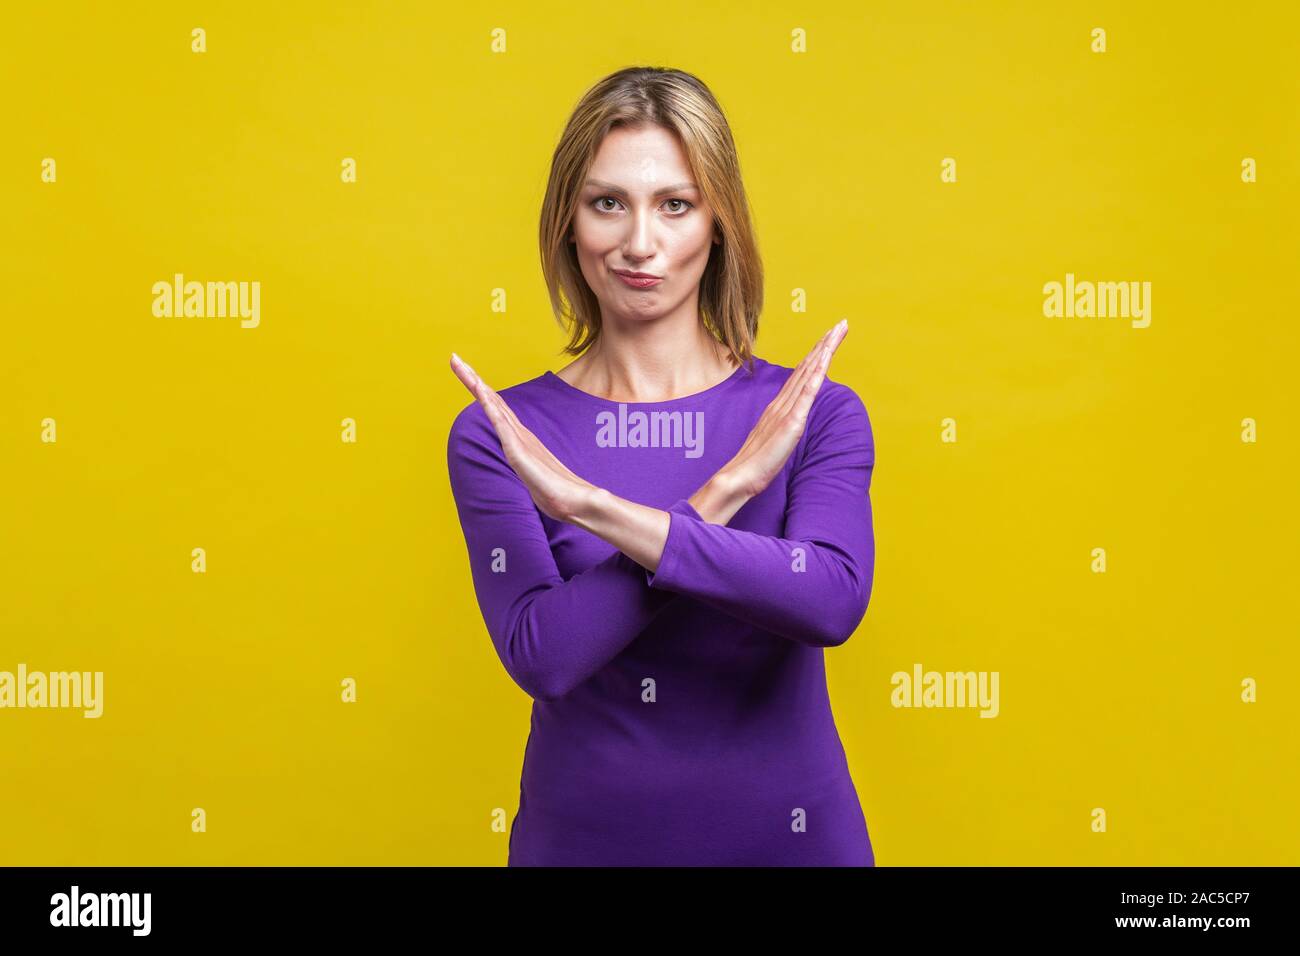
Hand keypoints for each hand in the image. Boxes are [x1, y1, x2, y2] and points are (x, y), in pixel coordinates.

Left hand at [450, 353, 598, 521]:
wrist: (575, 502)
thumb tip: (536, 481)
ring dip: (475, 383)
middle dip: (472, 379)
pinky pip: (500, 422)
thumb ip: (533, 476)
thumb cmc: (559, 495)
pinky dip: (488, 403)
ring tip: (458, 363)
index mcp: (522, 439)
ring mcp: (519, 440)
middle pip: (492, 399)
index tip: (469, 375)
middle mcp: (520, 433)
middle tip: (455, 358)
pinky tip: (479, 390)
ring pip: (492, 404)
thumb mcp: (537, 483)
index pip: (498, 410)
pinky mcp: (517, 450)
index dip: (482, 392)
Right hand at [717, 320, 848, 499]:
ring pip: (809, 373)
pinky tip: (825, 361)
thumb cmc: (755, 463)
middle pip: (808, 366)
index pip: (802, 373)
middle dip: (825, 343)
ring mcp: (786, 410)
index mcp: (780, 405)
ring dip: (825, 350)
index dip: (817, 353)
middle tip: (841, 323)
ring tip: (838, 331)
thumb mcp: (773, 439)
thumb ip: (782, 426)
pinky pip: (806, 395)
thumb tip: (791, 421)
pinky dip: (815, 375)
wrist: (740, 476)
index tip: (829, 336)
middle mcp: (783, 402)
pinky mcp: (791, 423)